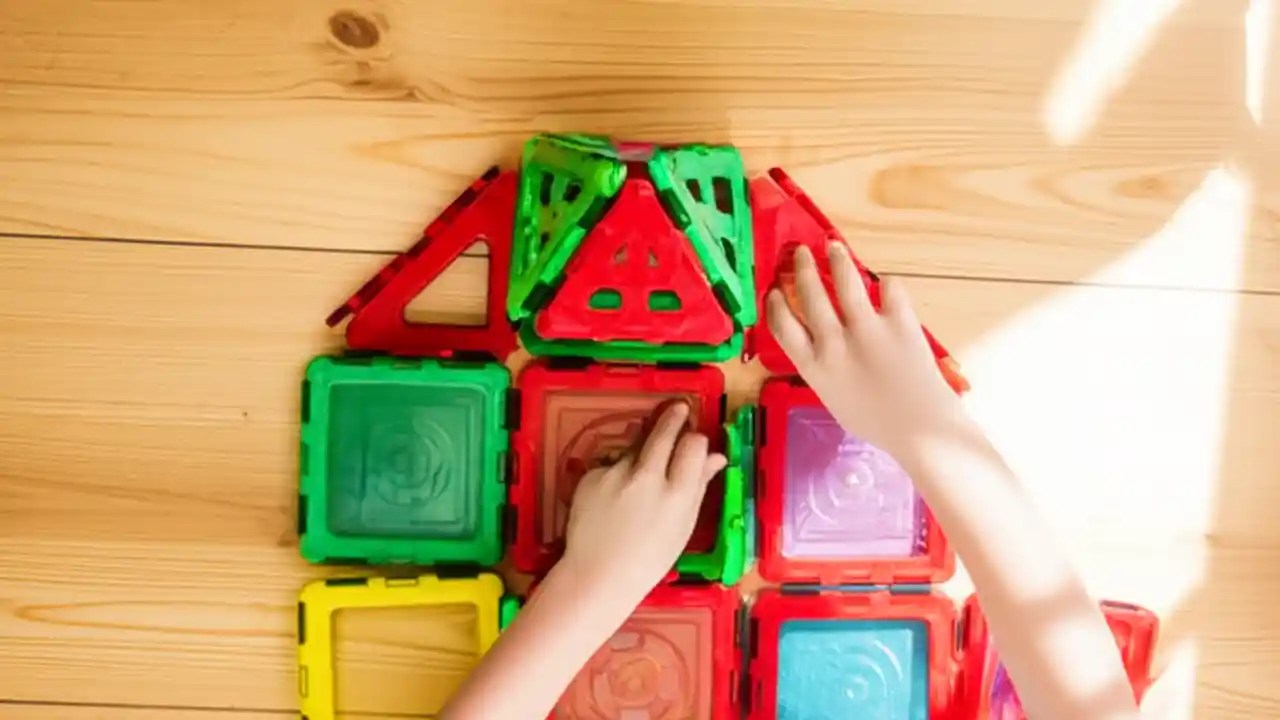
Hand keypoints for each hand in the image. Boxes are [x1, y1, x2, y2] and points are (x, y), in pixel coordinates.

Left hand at [560, 402, 726, 604]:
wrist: (598, 575)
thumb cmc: (648, 559)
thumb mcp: (683, 526)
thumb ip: (698, 487)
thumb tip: (717, 457)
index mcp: (676, 494)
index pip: (693, 446)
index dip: (696, 440)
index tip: (695, 437)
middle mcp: (647, 477)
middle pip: (663, 433)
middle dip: (673, 418)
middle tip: (678, 408)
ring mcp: (615, 474)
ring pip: (636, 449)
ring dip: (642, 452)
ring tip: (641, 477)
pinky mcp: (591, 475)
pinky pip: (611, 466)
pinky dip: (617, 475)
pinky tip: (614, 500)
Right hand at [766, 243, 965, 459]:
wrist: (921, 429)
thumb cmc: (877, 425)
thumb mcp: (835, 401)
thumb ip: (824, 372)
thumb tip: (822, 350)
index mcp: (814, 367)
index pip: (782, 325)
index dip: (776, 304)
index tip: (775, 290)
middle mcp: (834, 343)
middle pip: (809, 295)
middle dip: (802, 270)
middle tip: (800, 254)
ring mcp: (866, 328)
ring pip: (844, 281)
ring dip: (837, 260)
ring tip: (833, 246)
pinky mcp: (898, 321)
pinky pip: (889, 289)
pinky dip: (886, 285)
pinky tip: (886, 284)